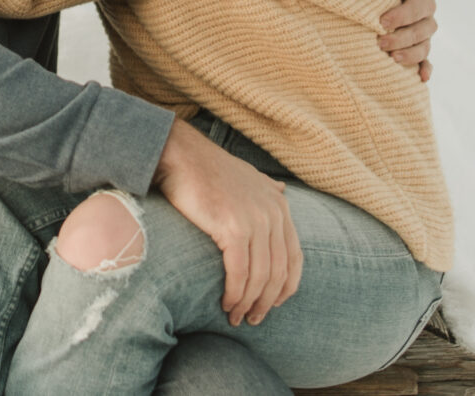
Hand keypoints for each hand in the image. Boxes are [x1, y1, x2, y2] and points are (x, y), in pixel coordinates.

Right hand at [152, 120, 302, 326]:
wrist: (179, 154)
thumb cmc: (208, 167)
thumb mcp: (249, 174)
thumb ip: (268, 187)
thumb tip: (283, 191)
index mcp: (279, 205)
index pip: (294, 257)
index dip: (286, 286)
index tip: (272, 304)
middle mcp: (273, 213)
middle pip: (279, 272)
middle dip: (267, 302)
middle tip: (253, 319)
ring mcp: (255, 220)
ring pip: (261, 277)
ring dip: (249, 303)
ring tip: (236, 317)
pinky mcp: (233, 228)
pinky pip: (240, 272)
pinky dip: (235, 293)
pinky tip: (226, 303)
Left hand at [380, 0, 435, 81]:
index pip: (420, 7)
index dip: (403, 16)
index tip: (382, 21)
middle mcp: (425, 17)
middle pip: (423, 31)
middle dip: (403, 38)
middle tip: (380, 42)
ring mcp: (422, 35)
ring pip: (424, 48)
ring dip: (411, 55)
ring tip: (392, 58)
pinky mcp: (416, 49)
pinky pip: (426, 62)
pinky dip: (425, 70)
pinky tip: (421, 78)